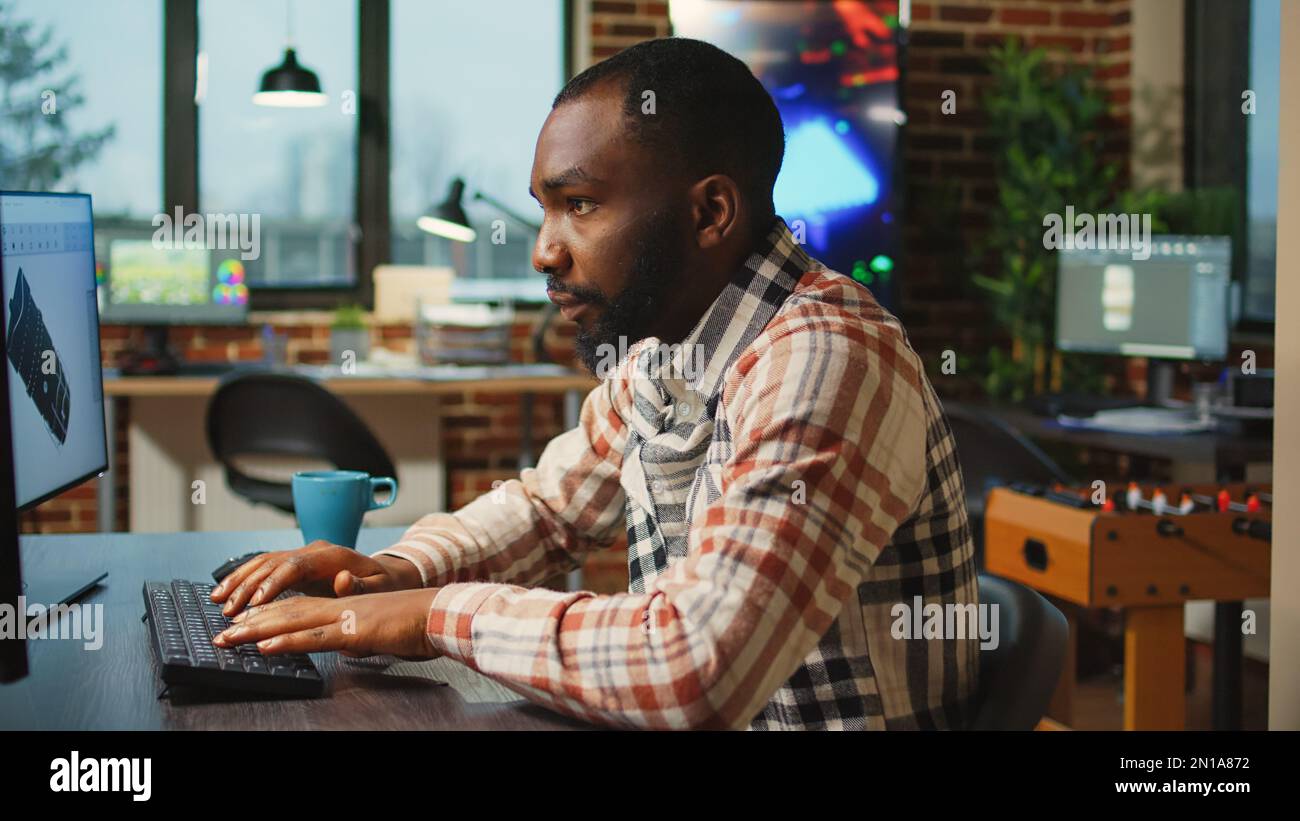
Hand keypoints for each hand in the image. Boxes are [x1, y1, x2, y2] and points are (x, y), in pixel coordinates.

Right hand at [209, 541, 422, 615]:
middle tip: (230, 610)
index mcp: (333, 555)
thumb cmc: (384, 585)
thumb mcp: (380, 588)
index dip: (275, 582)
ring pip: (264, 563)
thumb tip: (343, 579)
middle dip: (249, 586)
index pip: (297, 564)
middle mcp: (314, 551)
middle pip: (274, 563)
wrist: (386, 575)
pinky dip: (243, 579)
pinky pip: (264, 568)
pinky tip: (225, 592)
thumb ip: (360, 586)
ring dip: (239, 581)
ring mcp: (303, 555)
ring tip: (218, 601)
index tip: (258, 602)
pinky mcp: (295, 564)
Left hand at [212, 588, 440, 658]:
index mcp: (342, 605)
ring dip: (257, 630)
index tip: (241, 624)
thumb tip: (346, 646)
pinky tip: (266, 646)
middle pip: (286, 611)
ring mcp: (344, 616)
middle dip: (251, 622)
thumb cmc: (413, 623)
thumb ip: (356, 636)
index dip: (266, 615)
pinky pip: (315, 637)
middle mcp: (338, 606)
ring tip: (230, 638)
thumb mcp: (376, 631)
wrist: (439, 614)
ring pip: (292, 620)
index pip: (296, 608)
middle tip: (223, 633)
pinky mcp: (354, 631)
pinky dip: (287, 641)